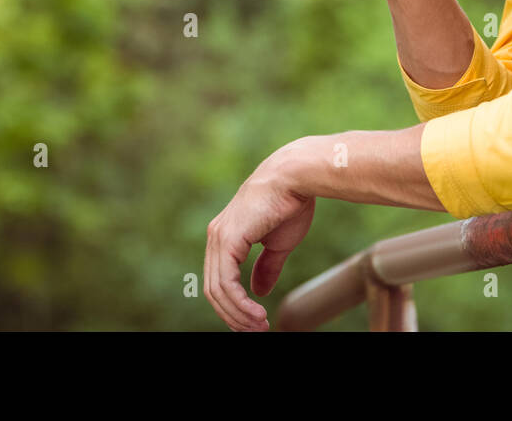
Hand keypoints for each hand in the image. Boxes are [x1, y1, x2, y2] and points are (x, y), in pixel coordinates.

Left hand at [204, 157, 315, 331]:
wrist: (296, 178)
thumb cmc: (291, 204)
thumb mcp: (278, 244)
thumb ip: (266, 266)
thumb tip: (259, 291)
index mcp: (225, 236)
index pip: (220, 280)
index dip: (234, 306)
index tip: (254, 322)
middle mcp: (215, 237)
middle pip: (214, 290)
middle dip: (234, 316)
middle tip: (256, 331)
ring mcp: (218, 238)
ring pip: (218, 291)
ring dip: (238, 314)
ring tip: (259, 326)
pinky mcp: (227, 240)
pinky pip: (226, 283)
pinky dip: (240, 304)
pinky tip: (257, 313)